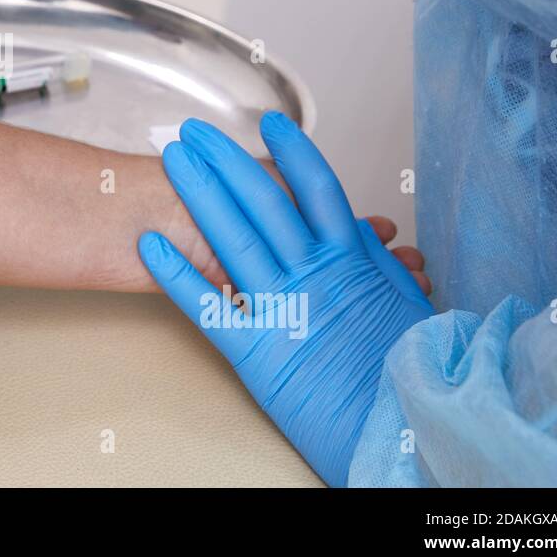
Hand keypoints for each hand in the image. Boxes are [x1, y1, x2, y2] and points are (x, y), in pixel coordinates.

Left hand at [138, 112, 434, 485]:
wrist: (402, 433)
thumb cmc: (407, 373)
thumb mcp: (404, 305)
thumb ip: (376, 264)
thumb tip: (363, 232)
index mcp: (353, 263)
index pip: (319, 190)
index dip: (293, 153)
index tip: (269, 124)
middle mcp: (315, 276)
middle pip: (264, 202)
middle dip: (226, 161)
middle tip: (195, 132)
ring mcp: (283, 310)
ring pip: (233, 239)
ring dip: (199, 194)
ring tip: (172, 159)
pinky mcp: (257, 352)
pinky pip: (209, 306)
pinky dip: (176, 274)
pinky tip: (149, 245)